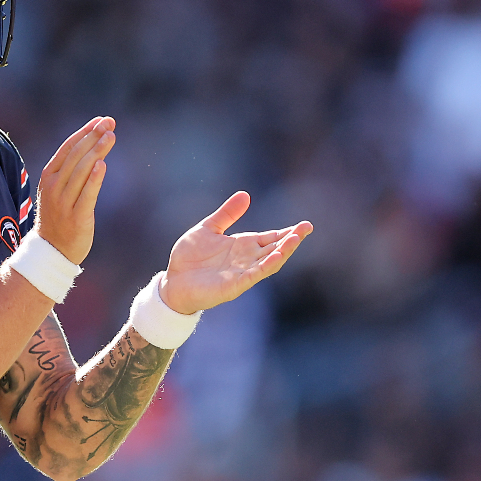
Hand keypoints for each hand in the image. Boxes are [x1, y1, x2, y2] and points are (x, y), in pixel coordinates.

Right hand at [35, 117, 115, 264]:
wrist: (51, 250)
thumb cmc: (58, 216)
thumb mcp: (57, 189)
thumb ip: (71, 170)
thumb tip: (91, 145)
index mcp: (49, 177)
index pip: (68, 148)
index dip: (85, 132)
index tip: (101, 120)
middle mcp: (54, 187)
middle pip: (76, 156)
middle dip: (93, 137)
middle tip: (109, 123)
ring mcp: (64, 202)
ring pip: (81, 171)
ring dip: (97, 151)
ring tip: (110, 136)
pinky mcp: (77, 217)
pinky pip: (87, 194)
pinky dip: (94, 178)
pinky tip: (103, 164)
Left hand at [158, 192, 312, 315]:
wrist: (173, 282)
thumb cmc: (189, 258)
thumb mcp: (208, 229)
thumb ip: (227, 214)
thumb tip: (245, 195)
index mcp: (242, 245)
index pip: (270, 238)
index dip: (287, 232)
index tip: (304, 225)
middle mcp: (246, 259)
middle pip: (274, 249)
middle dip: (291, 239)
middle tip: (307, 227)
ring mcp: (242, 273)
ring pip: (269, 262)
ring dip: (283, 252)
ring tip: (296, 239)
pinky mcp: (234, 285)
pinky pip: (254, 275)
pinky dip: (265, 266)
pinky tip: (276, 257)